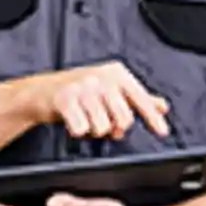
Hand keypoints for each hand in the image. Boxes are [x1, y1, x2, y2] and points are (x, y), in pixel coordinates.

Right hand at [25, 61, 170, 139]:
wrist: (42, 91)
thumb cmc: (80, 91)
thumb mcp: (111, 89)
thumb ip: (137, 98)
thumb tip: (162, 106)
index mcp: (116, 73)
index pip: (140, 98)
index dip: (152, 117)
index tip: (163, 132)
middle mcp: (101, 77)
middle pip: (124, 118)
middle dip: (115, 127)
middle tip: (103, 123)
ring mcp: (83, 87)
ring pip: (103, 127)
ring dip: (94, 130)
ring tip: (86, 120)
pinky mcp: (65, 99)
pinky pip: (81, 129)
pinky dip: (78, 131)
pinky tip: (73, 122)